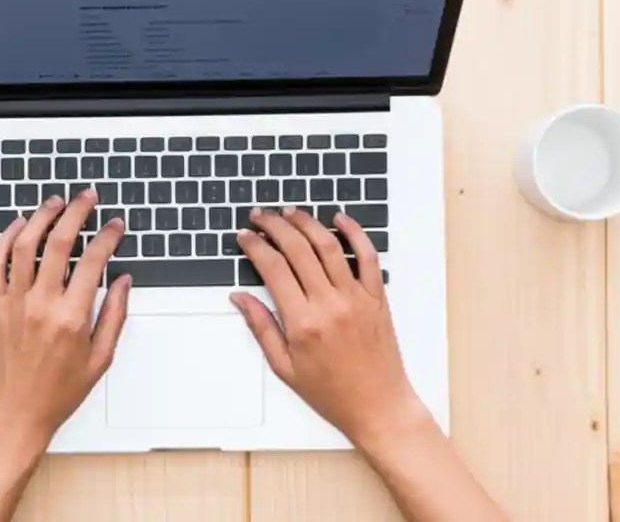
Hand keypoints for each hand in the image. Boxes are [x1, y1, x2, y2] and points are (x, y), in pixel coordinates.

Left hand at [0, 190, 131, 446]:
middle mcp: (40, 305)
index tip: (114, 226)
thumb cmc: (56, 393)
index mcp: (71, 318)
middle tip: (86, 198)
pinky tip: (19, 225)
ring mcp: (13, 303)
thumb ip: (114, 315)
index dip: (107, 236)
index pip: (93, 260)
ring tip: (55, 202)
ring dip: (41, 216)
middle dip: (76, 212)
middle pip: (58, 242)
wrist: (14, 414)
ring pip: (24, 244)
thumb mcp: (100, 359)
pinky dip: (7, 238)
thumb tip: (122, 281)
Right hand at [230, 207, 426, 446]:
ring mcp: (356, 298)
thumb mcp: (284, 367)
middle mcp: (329, 304)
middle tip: (261, 216)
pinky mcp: (377, 298)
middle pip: (297, 249)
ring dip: (306, 223)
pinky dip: (354, 233)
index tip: (244, 236)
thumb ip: (261, 327)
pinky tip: (340, 219)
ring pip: (328, 245)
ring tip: (290, 212)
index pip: (272, 268)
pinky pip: (368, 256)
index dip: (254, 246)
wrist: (378, 407)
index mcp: (303, 322)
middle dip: (274, 226)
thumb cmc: (332, 393)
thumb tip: (240, 297)